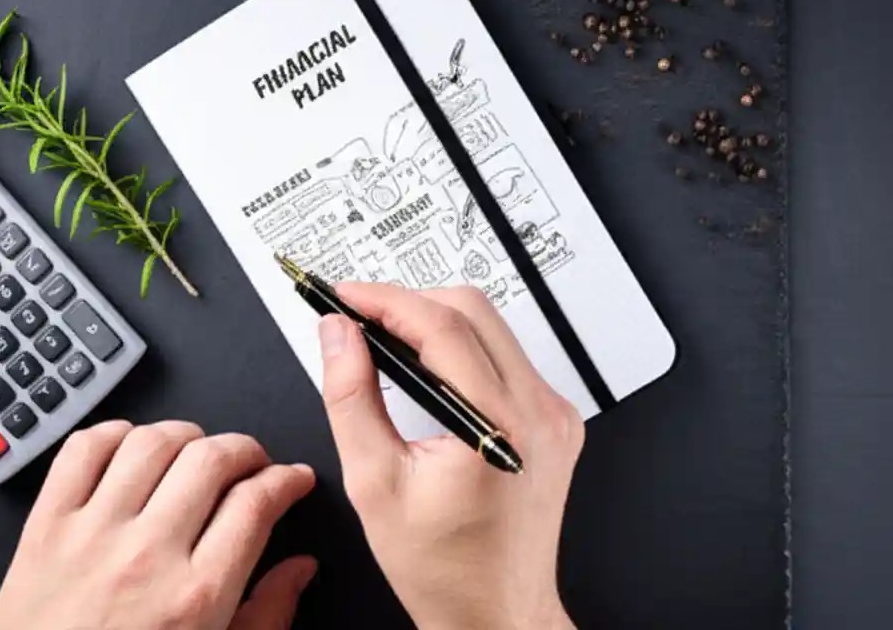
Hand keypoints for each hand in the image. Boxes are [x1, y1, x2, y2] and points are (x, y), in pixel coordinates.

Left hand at [0, 421, 316, 629]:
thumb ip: (266, 616)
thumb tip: (299, 570)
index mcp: (196, 596)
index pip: (256, 503)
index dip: (285, 480)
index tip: (291, 479)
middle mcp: (146, 556)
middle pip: (211, 459)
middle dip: (246, 449)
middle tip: (252, 462)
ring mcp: (92, 535)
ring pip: (151, 443)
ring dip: (184, 435)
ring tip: (195, 450)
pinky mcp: (46, 528)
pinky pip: (82, 450)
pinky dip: (112, 434)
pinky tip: (131, 448)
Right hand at [317, 283, 583, 629]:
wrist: (497, 611)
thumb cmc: (442, 568)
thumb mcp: (374, 481)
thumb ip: (351, 396)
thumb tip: (337, 335)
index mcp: (498, 427)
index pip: (440, 326)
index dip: (384, 299)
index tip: (344, 295)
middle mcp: (539, 412)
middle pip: (472, 309)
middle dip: (408, 301)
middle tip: (359, 316)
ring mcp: (554, 414)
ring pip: (492, 326)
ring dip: (435, 321)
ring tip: (385, 341)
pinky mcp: (555, 419)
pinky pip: (507, 357)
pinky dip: (462, 349)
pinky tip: (428, 370)